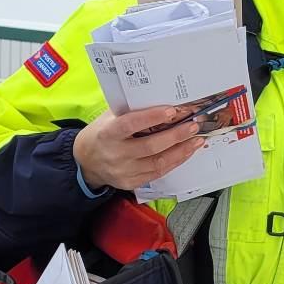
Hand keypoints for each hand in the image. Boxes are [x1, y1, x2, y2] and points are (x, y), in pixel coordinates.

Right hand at [73, 102, 210, 191]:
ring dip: (181, 151)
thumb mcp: (110, 118)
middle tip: (193, 126)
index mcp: (107, 134)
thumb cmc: (102, 134)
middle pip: (150, 146)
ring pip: (158, 163)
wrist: (87, 161)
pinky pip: (158, 173)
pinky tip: (186, 152)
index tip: (172, 111)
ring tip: (197, 140)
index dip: (152, 117)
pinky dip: (175, 162)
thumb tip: (161, 100)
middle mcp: (115, 154)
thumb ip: (131, 111)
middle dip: (176, 136)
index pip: (130, 124)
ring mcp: (124, 171)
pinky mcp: (132, 182)